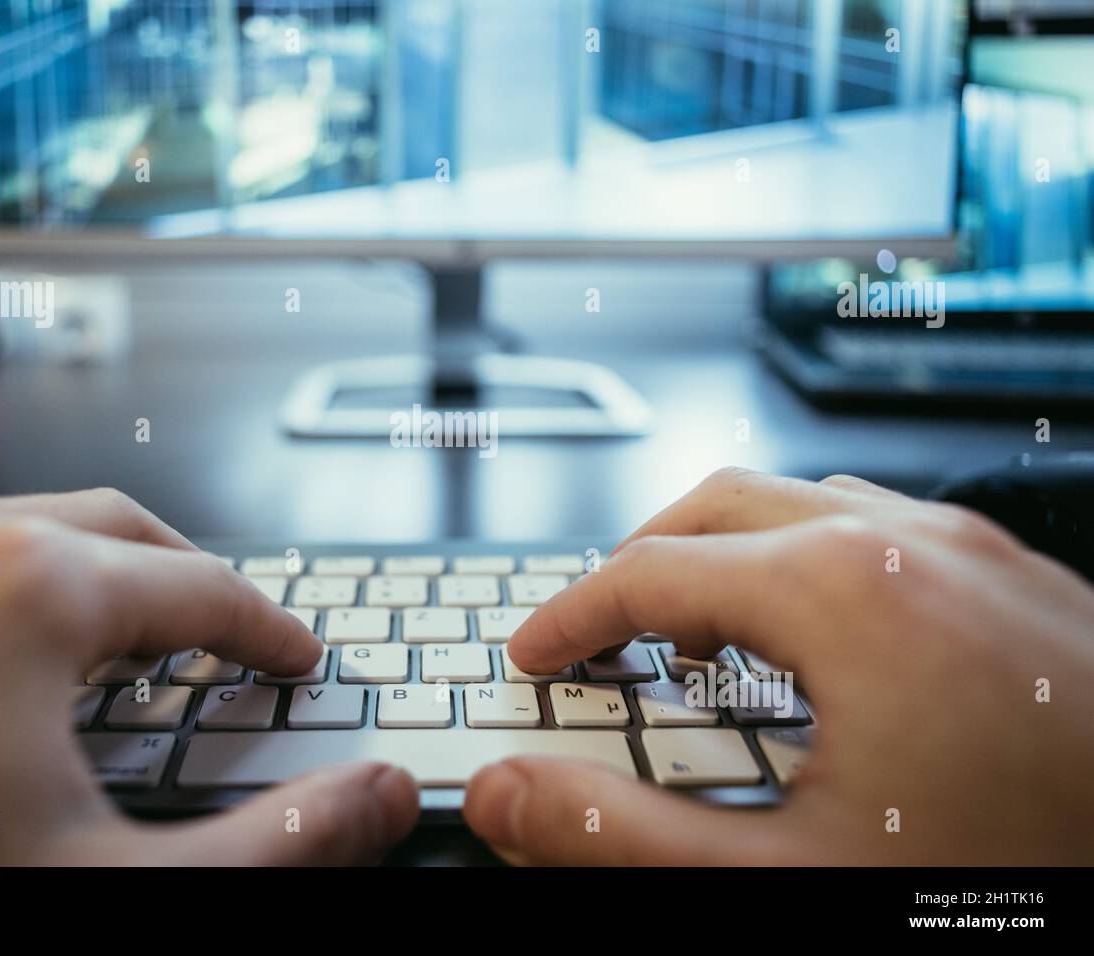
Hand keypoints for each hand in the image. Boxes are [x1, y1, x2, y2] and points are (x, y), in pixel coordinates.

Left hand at [0, 490, 417, 863]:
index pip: (200, 588)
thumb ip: (277, 842)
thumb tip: (377, 797)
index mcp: (22, 592)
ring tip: (128, 648)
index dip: (267, 630)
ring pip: (22, 528)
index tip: (292, 658)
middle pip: (119, 528)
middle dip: (189, 582)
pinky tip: (7, 666)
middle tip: (233, 640)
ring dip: (94, 579)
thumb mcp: (111, 891)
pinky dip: (1, 592)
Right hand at [464, 468, 1093, 864]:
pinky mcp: (1021, 582)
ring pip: (803, 505)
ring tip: (693, 636)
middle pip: (718, 505)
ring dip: (724, 554)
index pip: (652, 573)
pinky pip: (881, 529)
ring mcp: (978, 553)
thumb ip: (625, 840)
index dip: (572, 616)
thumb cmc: (1022, 872)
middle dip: (637, 562)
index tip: (538, 656)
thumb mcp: (794, 880)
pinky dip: (805, 562)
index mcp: (846, 595)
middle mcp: (915, 545)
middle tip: (595, 634)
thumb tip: (511, 799)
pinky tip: (815, 644)